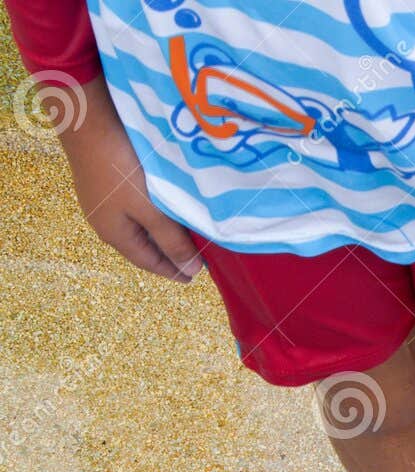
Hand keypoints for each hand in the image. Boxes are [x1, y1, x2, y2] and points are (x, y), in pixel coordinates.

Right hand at [56, 77, 202, 283]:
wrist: (89, 120)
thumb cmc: (122, 169)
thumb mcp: (151, 210)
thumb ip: (172, 240)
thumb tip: (191, 270)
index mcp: (114, 234)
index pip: (148, 262)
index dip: (172, 271)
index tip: (194, 278)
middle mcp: (105, 221)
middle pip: (142, 246)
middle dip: (168, 255)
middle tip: (195, 260)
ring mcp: (103, 200)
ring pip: (139, 227)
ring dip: (162, 234)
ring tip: (186, 237)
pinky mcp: (106, 180)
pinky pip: (135, 208)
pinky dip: (154, 215)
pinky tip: (167, 209)